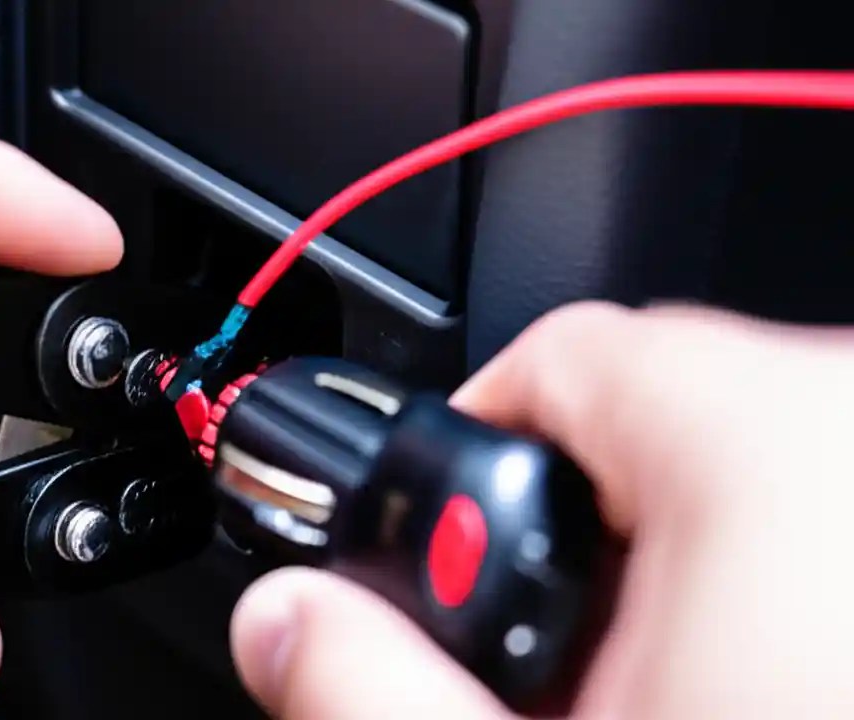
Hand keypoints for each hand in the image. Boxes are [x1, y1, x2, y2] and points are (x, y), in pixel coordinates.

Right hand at [230, 301, 853, 717]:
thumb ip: (371, 689)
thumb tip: (284, 624)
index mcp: (768, 451)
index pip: (560, 360)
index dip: (467, 451)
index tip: (446, 546)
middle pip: (667, 421)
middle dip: (590, 544)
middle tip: (584, 682)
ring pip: (774, 481)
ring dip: (707, 579)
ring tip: (705, 701)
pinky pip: (841, 539)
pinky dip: (803, 597)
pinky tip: (790, 694)